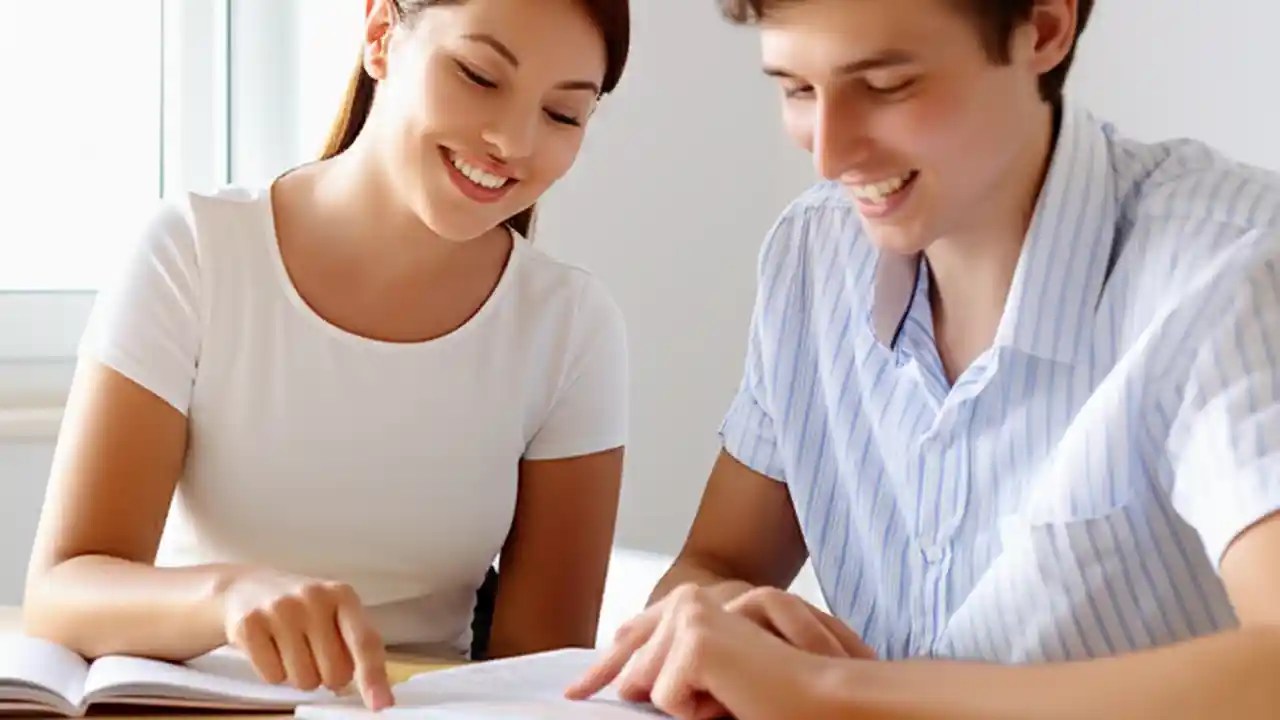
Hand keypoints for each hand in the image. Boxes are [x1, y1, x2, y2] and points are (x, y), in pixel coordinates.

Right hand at [219, 567, 393, 709]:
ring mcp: (279, 609)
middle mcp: (313, 598)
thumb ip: (353, 646)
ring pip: (304, 680)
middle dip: (327, 674)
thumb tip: (367, 692)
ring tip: (289, 647)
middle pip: (334, 672)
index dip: (374, 676)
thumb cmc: (300, 607)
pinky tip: (269, 647)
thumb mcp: (333, 613)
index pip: (365, 642)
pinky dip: (273, 673)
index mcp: (343, 595)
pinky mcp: (249, 625)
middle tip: (312, 651)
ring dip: (299, 675)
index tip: (382, 704)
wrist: (245, 587)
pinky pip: (273, 677)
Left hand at [567, 585, 841, 719]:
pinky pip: (667, 700)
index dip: (600, 672)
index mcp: (689, 606)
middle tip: (723, 698)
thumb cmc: (772, 694)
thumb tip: (626, 685)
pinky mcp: (694, 640)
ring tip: (733, 698)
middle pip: (631, 673)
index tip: (572, 693)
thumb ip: (671, 670)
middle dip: (658, 700)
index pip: (631, 640)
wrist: (823, 697)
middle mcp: (685, 601)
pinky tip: (735, 698)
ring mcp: (688, 616)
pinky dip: (699, 712)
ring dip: (688, 707)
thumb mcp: (710, 678)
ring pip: (647, 688)